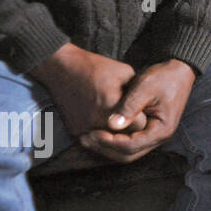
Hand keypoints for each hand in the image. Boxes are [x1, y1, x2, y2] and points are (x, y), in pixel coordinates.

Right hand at [29, 44, 146, 138]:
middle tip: (137, 118)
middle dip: (133, 130)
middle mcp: (97, 121)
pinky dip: (104, 135)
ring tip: (124, 122)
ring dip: (119, 135)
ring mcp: (84, 129)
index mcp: (112, 106)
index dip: (146, 119)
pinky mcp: (75, 132)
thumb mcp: (126, 74)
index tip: (146, 112)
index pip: (140, 126)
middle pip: (126, 138)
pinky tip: (108, 122)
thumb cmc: (97, 68)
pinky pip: (96, 142)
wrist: (62, 69)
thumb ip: (137, 94)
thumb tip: (149, 108)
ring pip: (111, 143)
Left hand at [78, 59, 195, 163]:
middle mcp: (159, 138)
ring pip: (127, 152)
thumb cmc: (163, 77)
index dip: (109, 142)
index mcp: (162, 130)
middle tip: (85, 138)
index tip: (92, 132)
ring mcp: (153, 136)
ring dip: (107, 148)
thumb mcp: (145, 88)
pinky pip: (128, 144)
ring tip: (88, 137)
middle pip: (128, 155)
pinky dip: (113, 142)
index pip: (131, 145)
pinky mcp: (148, 131)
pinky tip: (99, 133)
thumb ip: (129, 107)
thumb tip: (113, 125)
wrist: (178, 71)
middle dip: (105, 149)